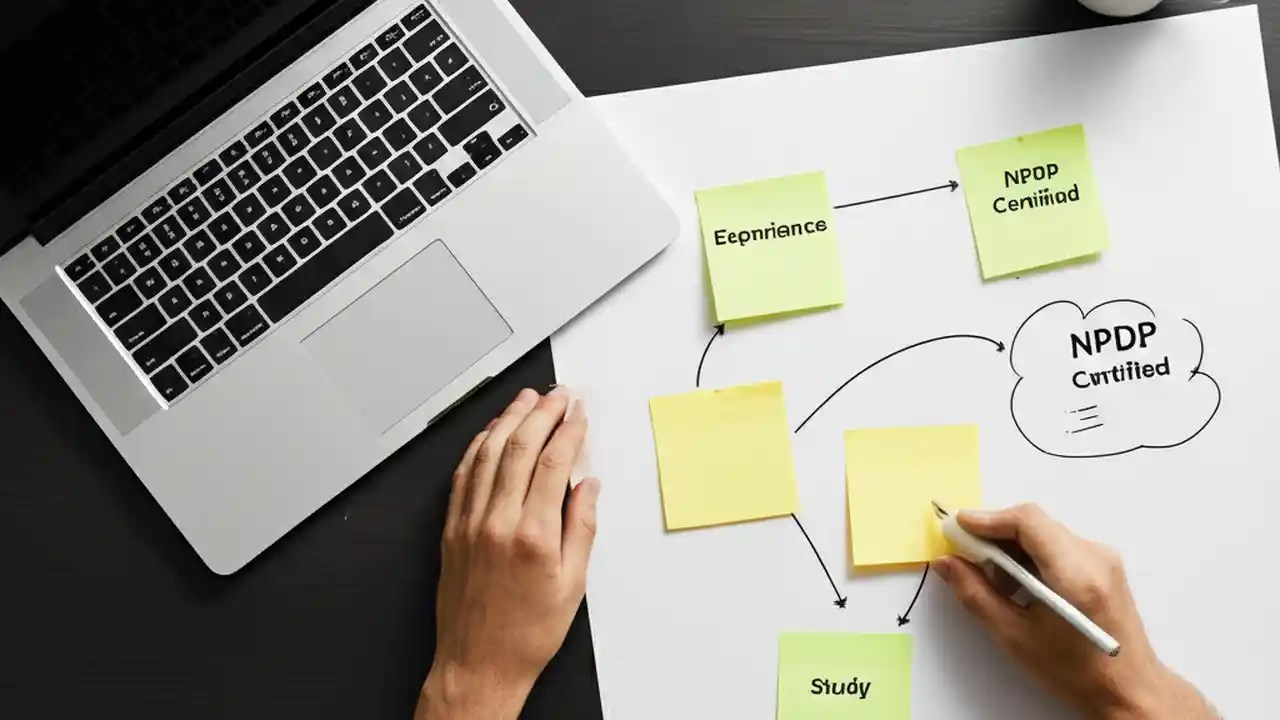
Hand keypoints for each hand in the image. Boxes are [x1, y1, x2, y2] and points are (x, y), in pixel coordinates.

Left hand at [415, 388, 598, 719]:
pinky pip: (463, 476)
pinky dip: (477, 447)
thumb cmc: (527, 633)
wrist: (479, 663)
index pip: (552, 463)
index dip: (568, 430)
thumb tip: (587, 487)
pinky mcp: (451, 530)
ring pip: (486, 454)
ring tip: (525, 400)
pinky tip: (489, 434)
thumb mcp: (572, 585)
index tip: (579, 413)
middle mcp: (496, 522)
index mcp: (532, 535)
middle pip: (519, 447)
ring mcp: (469, 523)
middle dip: (541, 413)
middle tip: (557, 395)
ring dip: (507, 419)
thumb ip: (581, 528)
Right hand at [933, 504, 1215, 719]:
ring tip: (994, 580)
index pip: (1027, 521)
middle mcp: (1095, 556)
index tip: (956, 527)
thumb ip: (976, 594)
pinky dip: (1032, 556)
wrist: (1129, 690)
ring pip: (1045, 533)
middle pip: (1035, 524)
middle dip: (996, 534)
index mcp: (1076, 574)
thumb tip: (947, 562)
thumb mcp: (1015, 637)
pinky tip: (1019, 584)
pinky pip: (1058, 545)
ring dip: (1013, 547)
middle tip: (967, 556)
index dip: (987, 519)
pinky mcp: (1104, 565)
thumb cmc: (1075, 672)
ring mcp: (1104, 558)